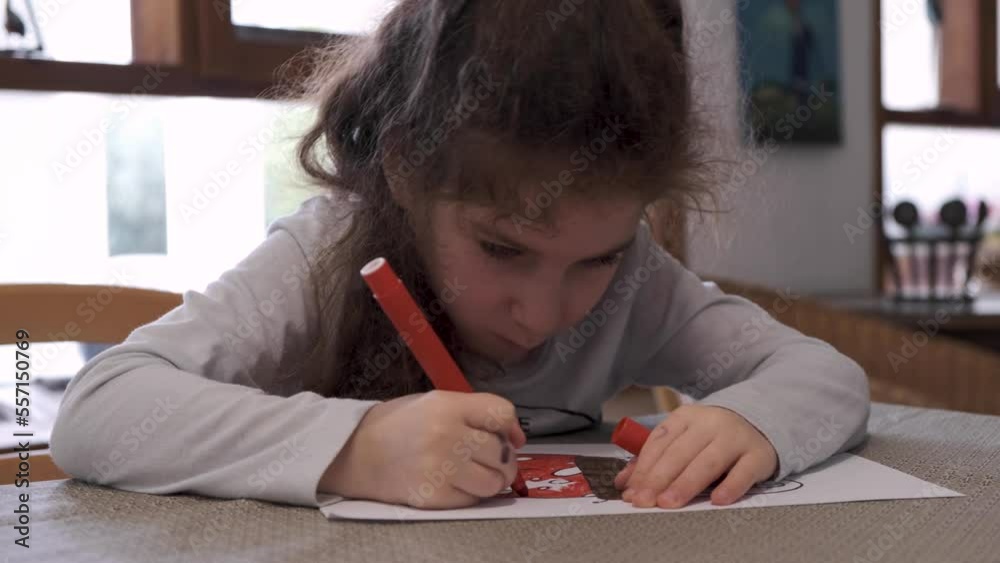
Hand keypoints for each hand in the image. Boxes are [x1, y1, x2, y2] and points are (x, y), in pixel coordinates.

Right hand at [320, 390, 526, 508]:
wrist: (355, 452)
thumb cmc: (399, 425)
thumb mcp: (435, 402)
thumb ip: (475, 412)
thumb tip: (516, 437)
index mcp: (447, 406)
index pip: (501, 413)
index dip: (511, 426)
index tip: (509, 436)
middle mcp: (447, 436)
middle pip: (501, 451)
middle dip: (504, 457)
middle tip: (493, 458)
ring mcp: (441, 469)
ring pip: (494, 481)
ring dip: (493, 479)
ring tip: (479, 473)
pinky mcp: (434, 497)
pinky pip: (473, 500)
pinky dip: (473, 494)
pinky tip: (458, 483)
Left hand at [613, 404, 776, 508]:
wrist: (758, 424)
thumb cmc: (710, 438)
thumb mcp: (681, 440)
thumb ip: (653, 460)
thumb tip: (624, 483)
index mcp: (685, 417)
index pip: (659, 442)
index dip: (643, 468)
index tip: (631, 492)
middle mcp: (709, 423)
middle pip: (679, 453)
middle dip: (658, 479)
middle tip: (644, 501)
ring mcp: (735, 437)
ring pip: (708, 462)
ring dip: (686, 484)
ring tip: (669, 503)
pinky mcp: (758, 455)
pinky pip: (744, 472)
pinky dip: (731, 486)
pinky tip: (717, 501)